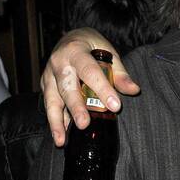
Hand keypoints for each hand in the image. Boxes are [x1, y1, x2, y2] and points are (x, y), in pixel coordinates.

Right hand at [42, 28, 140, 146]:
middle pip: (67, 88)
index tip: (115, 106)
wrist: (69, 38)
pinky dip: (56, 122)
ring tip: (62, 140)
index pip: (90, 72)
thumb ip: (120, 72)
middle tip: (84, 124)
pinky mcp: (45, 86)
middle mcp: (59, 63)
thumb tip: (134, 90)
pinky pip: (50, 106)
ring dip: (57, 122)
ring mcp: (49, 75)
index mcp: (76, 51)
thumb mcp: (107, 51)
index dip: (103, 89)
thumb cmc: (91, 45)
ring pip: (52, 100)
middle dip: (76, 107)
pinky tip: (61, 137)